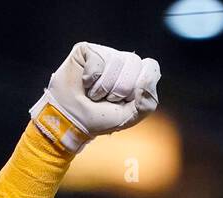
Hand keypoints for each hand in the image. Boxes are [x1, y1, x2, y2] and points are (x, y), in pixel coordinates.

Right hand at [30, 42, 160, 151]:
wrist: (72, 121)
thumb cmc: (100, 118)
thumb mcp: (130, 116)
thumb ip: (148, 102)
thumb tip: (145, 81)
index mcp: (137, 75)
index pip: (150, 67)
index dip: (139, 86)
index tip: (125, 101)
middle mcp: (123, 62)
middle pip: (134, 63)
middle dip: (119, 89)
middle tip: (106, 99)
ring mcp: (105, 54)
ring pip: (116, 62)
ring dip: (103, 87)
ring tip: (94, 95)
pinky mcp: (87, 50)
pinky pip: (97, 60)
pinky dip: (90, 79)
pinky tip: (85, 85)